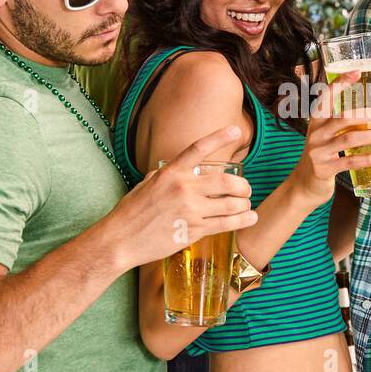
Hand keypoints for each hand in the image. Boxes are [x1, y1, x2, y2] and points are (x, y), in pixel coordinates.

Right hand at [112, 125, 256, 268]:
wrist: (120, 241)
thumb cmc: (130, 213)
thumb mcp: (146, 185)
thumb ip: (166, 175)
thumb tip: (176, 169)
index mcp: (171, 172)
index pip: (198, 148)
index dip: (219, 137)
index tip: (235, 131)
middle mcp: (183, 188)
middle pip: (226, 181)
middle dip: (243, 186)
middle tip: (246, 190)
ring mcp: (190, 210)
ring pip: (231, 204)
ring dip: (244, 204)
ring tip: (247, 206)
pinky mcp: (193, 230)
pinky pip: (225, 224)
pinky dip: (242, 220)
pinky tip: (250, 218)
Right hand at [292, 69, 370, 204]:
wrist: (304, 186)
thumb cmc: (322, 157)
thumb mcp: (327, 137)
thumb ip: (344, 126)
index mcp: (316, 121)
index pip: (326, 97)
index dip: (341, 84)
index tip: (358, 72)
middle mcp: (316, 133)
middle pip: (344, 118)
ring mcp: (318, 151)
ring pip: (350, 138)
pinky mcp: (324, 169)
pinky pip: (350, 162)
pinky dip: (368, 158)